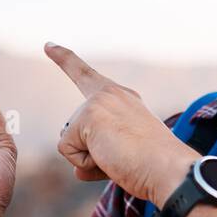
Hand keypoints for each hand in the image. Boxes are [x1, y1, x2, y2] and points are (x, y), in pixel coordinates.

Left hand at [45, 42, 196, 204]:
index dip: (65, 59)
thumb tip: (77, 170)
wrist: (168, 169)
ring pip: (70, 142)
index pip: (85, 75)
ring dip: (89, 160)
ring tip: (121, 157)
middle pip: (72, 130)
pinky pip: (67, 151)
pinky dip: (86, 163)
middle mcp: (111, 94)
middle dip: (85, 154)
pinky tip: (110, 158)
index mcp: (123, 98)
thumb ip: (97, 156)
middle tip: (123, 158)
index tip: (48, 45)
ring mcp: (99, 102)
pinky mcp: (88, 116)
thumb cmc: (152, 167)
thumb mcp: (122, 155)